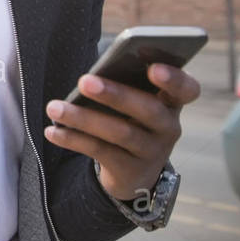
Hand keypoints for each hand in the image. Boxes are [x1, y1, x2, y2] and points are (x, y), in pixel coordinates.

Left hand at [43, 62, 200, 200]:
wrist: (134, 171)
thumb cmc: (129, 120)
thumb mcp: (133, 103)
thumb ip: (123, 85)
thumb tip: (92, 77)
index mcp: (171, 102)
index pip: (186, 90)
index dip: (174, 79)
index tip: (154, 68)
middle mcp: (167, 127)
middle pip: (147, 110)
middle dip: (115, 94)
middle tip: (84, 80)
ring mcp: (152, 151)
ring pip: (120, 133)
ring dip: (83, 118)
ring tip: (53, 107)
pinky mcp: (130, 170)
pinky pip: (101, 152)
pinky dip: (74, 139)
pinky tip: (52, 131)